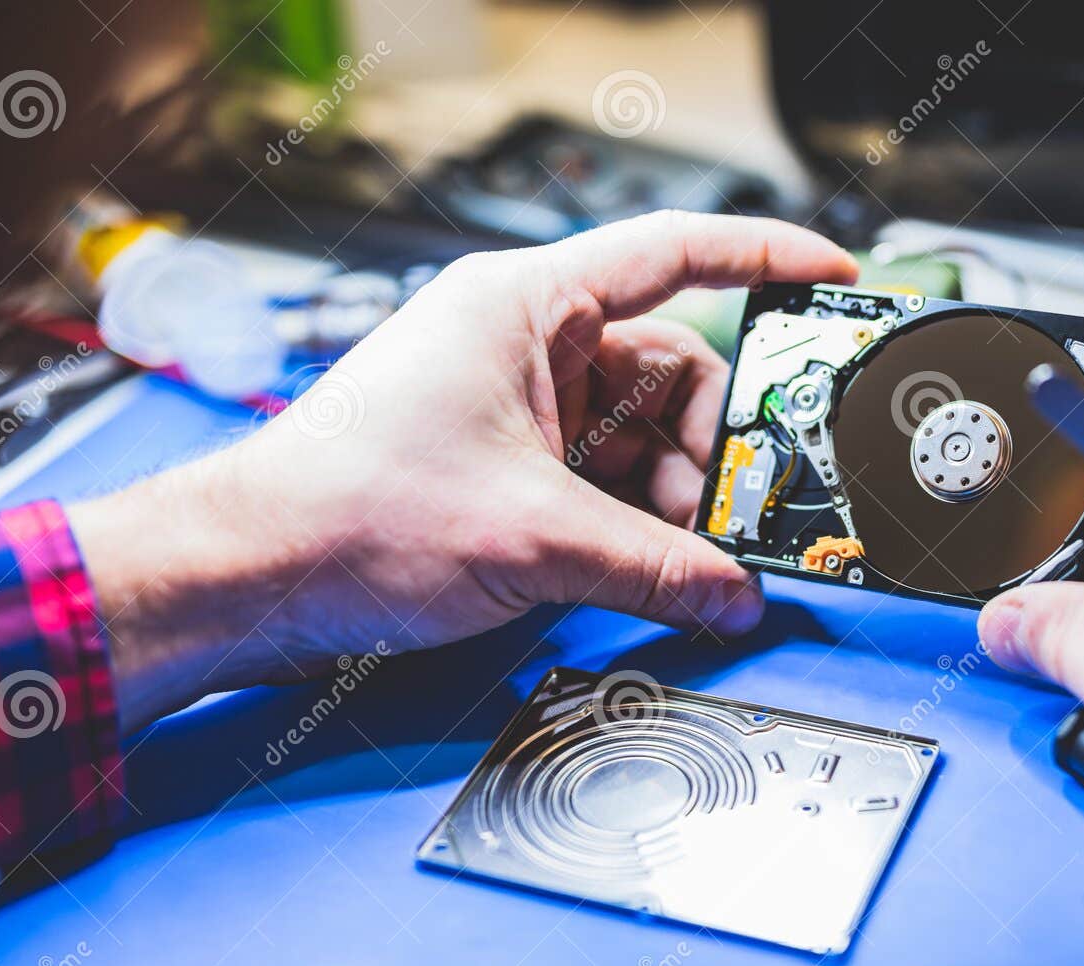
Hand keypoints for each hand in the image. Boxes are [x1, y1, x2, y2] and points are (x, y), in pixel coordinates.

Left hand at [67, 211, 857, 727]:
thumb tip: (733, 594)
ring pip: (638, 434)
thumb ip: (656, 569)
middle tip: (743, 510)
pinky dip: (634, 518)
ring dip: (671, 496)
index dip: (766, 259)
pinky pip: (602, 476)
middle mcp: (525, 344)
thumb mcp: (534, 540)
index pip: (675, 253)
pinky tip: (651, 565)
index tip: (832, 278)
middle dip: (710, 446)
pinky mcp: (505, 461)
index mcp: (527, 307)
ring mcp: (515, 404)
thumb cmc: (348, 514)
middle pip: (670, 369)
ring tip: (686, 556)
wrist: (251, 578)